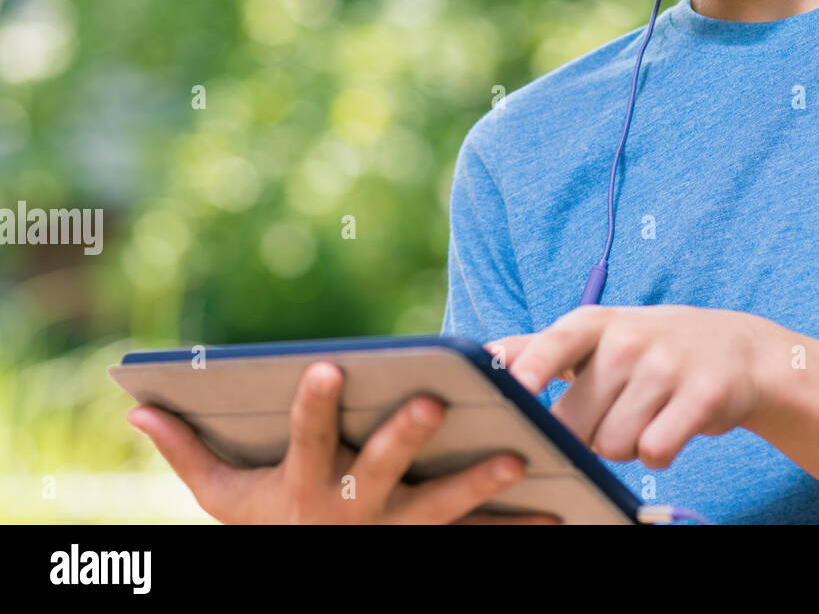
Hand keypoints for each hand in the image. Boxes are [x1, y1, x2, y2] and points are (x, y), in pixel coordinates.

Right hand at [127, 360, 558, 523]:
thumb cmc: (264, 528)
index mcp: (302, 489)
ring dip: (477, 485)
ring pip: (438, 510)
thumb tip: (136, 406)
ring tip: (516, 455)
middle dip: (403, 437)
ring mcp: (394, 536)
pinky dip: (514, 529)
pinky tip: (559, 512)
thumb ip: (184, 451)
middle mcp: (350, 513)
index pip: (305, 442)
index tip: (329, 363)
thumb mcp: (221, 497)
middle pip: (378, 474)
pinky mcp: (427, 550)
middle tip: (433, 400)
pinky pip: (476, 543)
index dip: (314, 406)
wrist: (304, 578)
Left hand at [490, 306, 774, 469]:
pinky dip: (659, 453)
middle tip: (614, 412)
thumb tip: (484, 354)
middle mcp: (628, 338)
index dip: (531, 369)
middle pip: (576, 423)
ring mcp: (668, 364)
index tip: (516, 391)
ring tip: (646, 416)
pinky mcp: (703, 394)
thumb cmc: (651, 347)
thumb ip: (541, 347)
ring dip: (625, 446)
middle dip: (588, 435)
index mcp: (595, 323)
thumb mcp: (600, 335)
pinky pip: (656, 452)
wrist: (741, 349)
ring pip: (615, 445)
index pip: (553, 344)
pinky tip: (671, 427)